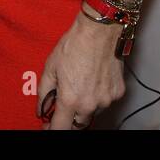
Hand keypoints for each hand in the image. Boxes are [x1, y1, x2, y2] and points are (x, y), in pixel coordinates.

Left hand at [37, 14, 126, 128]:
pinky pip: (105, 101)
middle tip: (64, 106)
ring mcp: (106, 100)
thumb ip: (44, 92)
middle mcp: (90, 104)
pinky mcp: (118, 92)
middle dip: (69, 118)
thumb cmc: (74, 45)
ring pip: (93, 113)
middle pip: (78, 124)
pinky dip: (98, 97)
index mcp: (70, 100)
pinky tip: (93, 81)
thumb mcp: (50, 67)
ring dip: (85, 108)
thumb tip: (41, 109)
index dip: (52, 129)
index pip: (60, 128)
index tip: (48, 125)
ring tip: (80, 87)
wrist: (99, 31)